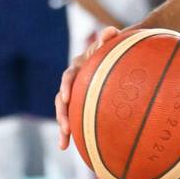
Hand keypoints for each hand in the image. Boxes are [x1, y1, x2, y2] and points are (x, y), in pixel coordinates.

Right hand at [55, 25, 120, 148]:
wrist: (117, 57)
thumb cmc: (115, 49)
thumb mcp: (112, 43)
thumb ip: (110, 38)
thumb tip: (111, 30)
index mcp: (79, 67)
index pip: (69, 76)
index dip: (66, 87)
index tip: (65, 98)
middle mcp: (74, 81)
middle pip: (62, 98)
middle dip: (62, 113)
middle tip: (65, 126)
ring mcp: (76, 93)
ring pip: (64, 111)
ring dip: (63, 126)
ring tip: (64, 142)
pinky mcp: (80, 104)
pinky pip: (73, 119)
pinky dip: (69, 133)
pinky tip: (67, 148)